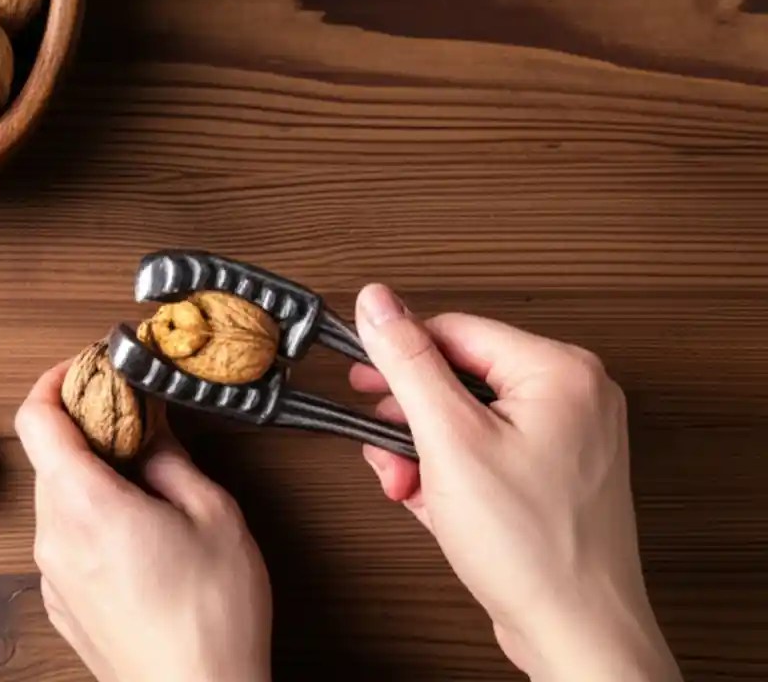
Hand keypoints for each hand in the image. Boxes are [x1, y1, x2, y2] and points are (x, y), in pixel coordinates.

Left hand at [15, 361, 272, 681]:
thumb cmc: (212, 618)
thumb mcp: (214, 516)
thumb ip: (172, 459)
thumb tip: (152, 426)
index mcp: (85, 504)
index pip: (35, 419)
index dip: (55, 381)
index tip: (87, 368)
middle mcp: (54, 538)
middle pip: (47, 458)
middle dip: (83, 427)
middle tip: (133, 419)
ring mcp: (53, 576)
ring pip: (56, 500)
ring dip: (89, 475)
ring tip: (146, 480)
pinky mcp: (63, 605)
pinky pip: (65, 540)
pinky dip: (90, 517)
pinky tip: (138, 531)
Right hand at [350, 284, 680, 681]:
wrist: (576, 631)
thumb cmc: (532, 546)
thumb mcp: (449, 440)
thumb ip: (409, 363)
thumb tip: (378, 302)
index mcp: (559, 371)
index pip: (457, 330)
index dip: (398, 353)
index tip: (359, 373)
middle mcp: (574, 397)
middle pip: (463, 377)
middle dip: (410, 415)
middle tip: (377, 433)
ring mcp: (569, 439)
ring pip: (471, 419)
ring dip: (424, 450)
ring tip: (404, 483)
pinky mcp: (556, 475)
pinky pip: (489, 452)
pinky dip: (453, 473)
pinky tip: (431, 503)